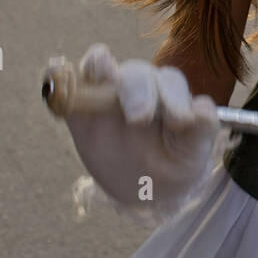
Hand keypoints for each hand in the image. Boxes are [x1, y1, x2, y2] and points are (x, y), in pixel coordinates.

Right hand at [50, 44, 217, 211]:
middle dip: (138, 90)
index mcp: (168, 94)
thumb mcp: (193, 155)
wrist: (143, 189)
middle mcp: (138, 87)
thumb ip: (202, 131)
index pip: (169, 82)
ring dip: (100, 67)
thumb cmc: (174, 164)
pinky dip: (59, 81)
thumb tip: (202, 108)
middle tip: (139, 118)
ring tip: (102, 73)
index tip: (180, 122)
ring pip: (101, 68)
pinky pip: (66, 88)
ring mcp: (105, 96)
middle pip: (136, 73)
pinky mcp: (79, 112)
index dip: (174, 98)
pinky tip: (55, 84)